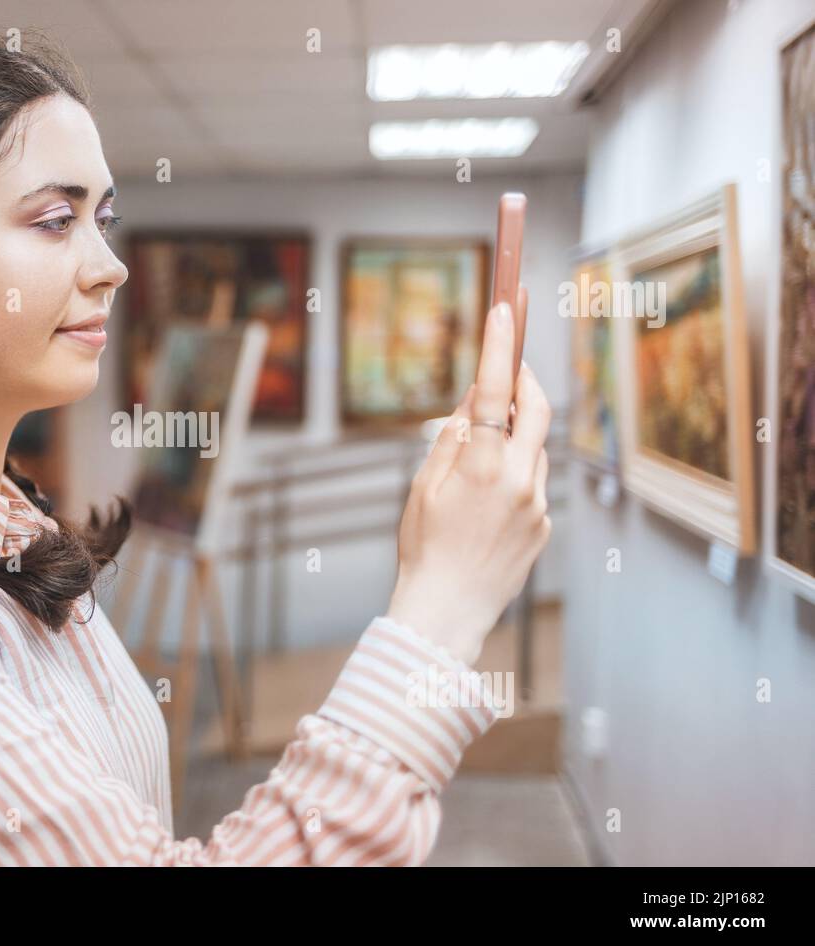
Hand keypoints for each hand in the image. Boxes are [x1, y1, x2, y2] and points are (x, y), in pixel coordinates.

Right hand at [386, 298, 551, 664]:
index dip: (500, 346)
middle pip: (538, 409)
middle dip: (526, 379)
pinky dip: (515, 475)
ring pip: (535, 449)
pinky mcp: (545, 527)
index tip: (505, 309)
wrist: (447, 612)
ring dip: (514, 436)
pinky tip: (485, 505)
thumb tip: (477, 398)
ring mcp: (538, 505)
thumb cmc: (424, 548)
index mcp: (483, 468)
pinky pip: (533, 484)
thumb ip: (454, 438)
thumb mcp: (423, 486)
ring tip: (477, 461)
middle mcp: (521, 481)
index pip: (497, 392)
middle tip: (511, 364)